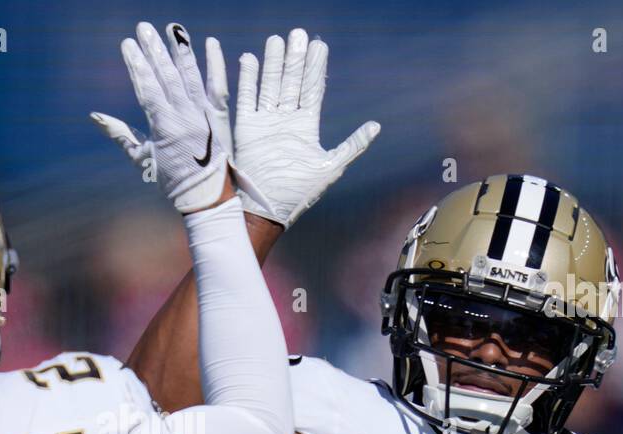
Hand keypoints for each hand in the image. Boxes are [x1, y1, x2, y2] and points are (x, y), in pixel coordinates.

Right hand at [92, 22, 229, 212]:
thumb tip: (95, 116)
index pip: (147, 88)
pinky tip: (209, 43)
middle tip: (143, 28)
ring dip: (180, 51)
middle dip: (154, 50)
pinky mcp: (220, 116)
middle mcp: (184, 116)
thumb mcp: (142, 160)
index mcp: (163, 127)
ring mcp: (204, 114)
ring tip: (171, 28)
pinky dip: (215, 64)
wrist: (207, 198)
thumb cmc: (172, 182)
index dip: (136, 65)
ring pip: (191, 76)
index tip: (127, 44)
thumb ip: (121, 135)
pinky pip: (219, 85)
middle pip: (167, 76)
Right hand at [233, 29, 379, 226]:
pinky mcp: (246, 128)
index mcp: (306, 127)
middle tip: (298, 33)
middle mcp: (286, 121)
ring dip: (273, 63)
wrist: (266, 209)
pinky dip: (247, 80)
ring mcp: (266, 123)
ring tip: (276, 40)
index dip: (316, 68)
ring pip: (270, 85)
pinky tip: (250, 59)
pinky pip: (246, 98)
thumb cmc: (298, 193)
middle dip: (295, 58)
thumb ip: (352, 145)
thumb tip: (376, 126)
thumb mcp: (330, 167)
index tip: (319, 44)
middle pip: (291, 82)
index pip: (312, 90)